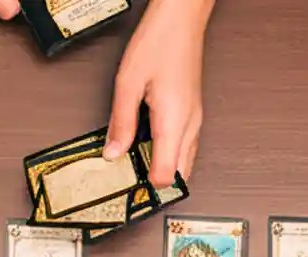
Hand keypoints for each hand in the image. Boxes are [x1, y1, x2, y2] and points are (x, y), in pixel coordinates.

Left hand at [105, 0, 213, 186]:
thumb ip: (121, 122)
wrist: (181, 20)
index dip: (147, 185)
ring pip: (185, 161)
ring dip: (164, 166)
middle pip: (179, 174)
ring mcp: (195, 119)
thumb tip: (112, 152)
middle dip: (156, 181)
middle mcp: (189, 124)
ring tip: (138, 163)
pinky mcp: (193, 112)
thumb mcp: (128, 83)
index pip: (166, 174)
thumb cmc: (159, 43)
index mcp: (174, 121)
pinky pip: (185, 145)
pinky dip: (169, 152)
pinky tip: (149, 144)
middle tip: (132, 180)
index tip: (129, 184)